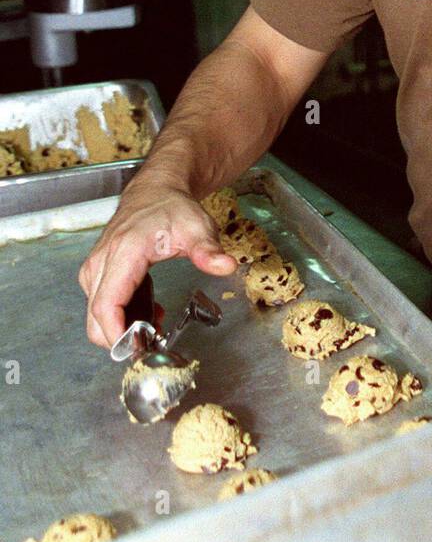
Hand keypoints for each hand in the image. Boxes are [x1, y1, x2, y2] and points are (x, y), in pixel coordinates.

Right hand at [78, 185, 236, 348]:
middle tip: (154, 342)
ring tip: (156, 322)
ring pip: (95, 315)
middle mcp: (101, 262)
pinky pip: (101, 305)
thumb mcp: (197, 227)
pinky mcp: (96, 273)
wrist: (155, 191)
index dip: (118, 335)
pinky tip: (148, 310)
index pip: (106, 305)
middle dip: (121, 339)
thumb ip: (209, 250)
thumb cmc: (172, 208)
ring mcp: (94, 268)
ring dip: (122, 329)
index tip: (140, 350)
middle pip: (95, 318)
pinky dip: (121, 317)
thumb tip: (226, 266)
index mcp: (124, 253)